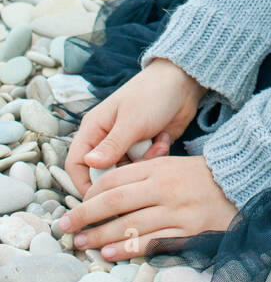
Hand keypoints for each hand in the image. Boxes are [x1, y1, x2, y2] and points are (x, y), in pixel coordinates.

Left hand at [57, 154, 238, 259]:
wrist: (241, 186)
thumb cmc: (200, 176)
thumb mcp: (171, 164)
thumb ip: (142, 173)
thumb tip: (105, 190)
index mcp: (159, 167)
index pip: (114, 179)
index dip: (90, 194)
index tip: (76, 206)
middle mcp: (165, 188)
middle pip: (114, 202)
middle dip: (84, 215)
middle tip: (65, 226)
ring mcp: (176, 211)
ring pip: (128, 225)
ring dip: (100, 237)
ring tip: (82, 244)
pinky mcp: (188, 232)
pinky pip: (151, 242)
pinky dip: (127, 250)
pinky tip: (110, 254)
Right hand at [65, 59, 206, 198]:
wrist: (183, 83)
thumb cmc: (153, 93)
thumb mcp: (132, 120)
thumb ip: (112, 145)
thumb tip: (88, 164)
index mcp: (94, 129)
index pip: (76, 164)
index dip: (83, 184)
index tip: (99, 198)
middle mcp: (106, 139)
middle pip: (103, 174)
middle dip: (123, 173)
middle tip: (142, 161)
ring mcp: (125, 145)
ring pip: (126, 172)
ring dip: (144, 163)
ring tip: (158, 143)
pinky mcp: (144, 148)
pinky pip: (144, 166)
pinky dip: (155, 157)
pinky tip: (164, 139)